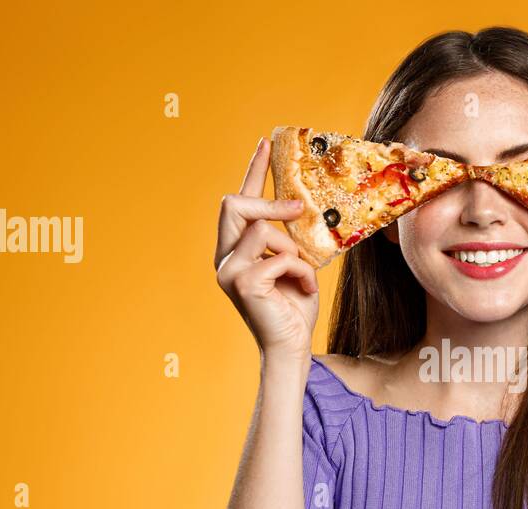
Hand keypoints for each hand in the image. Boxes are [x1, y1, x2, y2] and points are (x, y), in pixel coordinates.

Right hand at [214, 137, 319, 360]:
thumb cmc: (294, 307)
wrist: (292, 347)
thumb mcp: (294, 263)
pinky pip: (279, 258)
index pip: (239, 202)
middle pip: (236, 204)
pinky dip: (300, 272)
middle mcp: (225, 258)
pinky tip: (302, 290)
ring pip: (264, 231)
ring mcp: (229, 271)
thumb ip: (288, 237)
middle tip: (300, 211)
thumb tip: (301, 205)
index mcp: (235, 250)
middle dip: (271, 204)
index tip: (265, 143)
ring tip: (302, 276)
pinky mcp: (242, 284)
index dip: (253, 170)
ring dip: (293, 251)